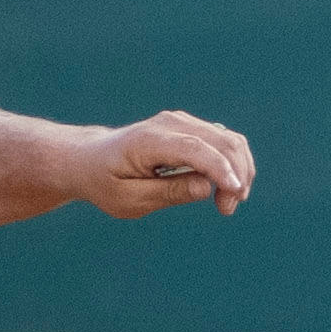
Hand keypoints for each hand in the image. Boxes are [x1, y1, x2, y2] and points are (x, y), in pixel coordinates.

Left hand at [82, 109, 253, 216]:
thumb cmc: (107, 182)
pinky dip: (234, 165)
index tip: (234, 194)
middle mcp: (169, 124)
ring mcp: (182, 122)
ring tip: (227, 202)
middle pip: (221, 141)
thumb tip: (205, 187)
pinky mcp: (191, 128)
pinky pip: (225, 142)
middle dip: (236, 176)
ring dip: (240, 172)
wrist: (91, 159)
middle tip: (227, 209)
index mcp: (148, 140)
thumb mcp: (128, 199)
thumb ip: (167, 192)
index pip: (194, 148)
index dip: (219, 169)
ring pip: (229, 140)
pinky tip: (227, 187)